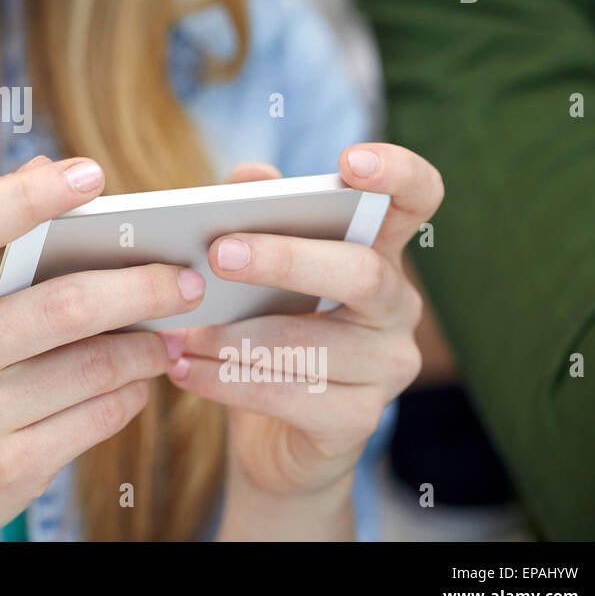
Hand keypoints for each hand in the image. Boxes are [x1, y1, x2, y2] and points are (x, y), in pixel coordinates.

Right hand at [0, 155, 204, 539]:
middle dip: (143, 286)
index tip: (94, 174)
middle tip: (187, 278)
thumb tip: (48, 166)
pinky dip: (132, 393)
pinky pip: (99, 416)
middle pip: (67, 305)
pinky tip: (140, 381)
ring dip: (150, 347)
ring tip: (173, 332)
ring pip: (96, 365)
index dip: (31, 194)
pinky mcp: (10, 467)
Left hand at [163, 146, 442, 536]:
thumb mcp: (255, 269)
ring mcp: (386, 367)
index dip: (396, 173)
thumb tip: (247, 177)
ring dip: (233, 336)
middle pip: (360, 271)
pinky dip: (225, 381)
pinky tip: (184, 370)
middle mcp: (396, 306)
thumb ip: (256, 214)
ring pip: (310, 342)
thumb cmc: (264, 328)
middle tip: (219, 253)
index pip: (417, 199)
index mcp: (378, 251)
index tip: (348, 161)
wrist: (272, 435)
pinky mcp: (357, 420)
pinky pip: (288, 395)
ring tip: (177, 332)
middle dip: (285, 259)